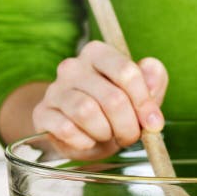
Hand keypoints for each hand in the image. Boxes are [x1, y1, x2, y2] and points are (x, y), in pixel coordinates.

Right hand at [32, 41, 168, 159]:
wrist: (83, 136)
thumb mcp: (141, 96)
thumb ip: (153, 80)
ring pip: (87, 112)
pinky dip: (84, 141)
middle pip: (112, 98)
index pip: (126, 72)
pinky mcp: (43, 114)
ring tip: (107, 135)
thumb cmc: (115, 112)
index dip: (145, 103)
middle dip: (128, 125)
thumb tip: (152, 70)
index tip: (154, 123)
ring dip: (105, 132)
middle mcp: (73, 66)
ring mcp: (55, 89)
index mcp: (99, 54)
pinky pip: (66, 129)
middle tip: (130, 135)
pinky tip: (88, 140)